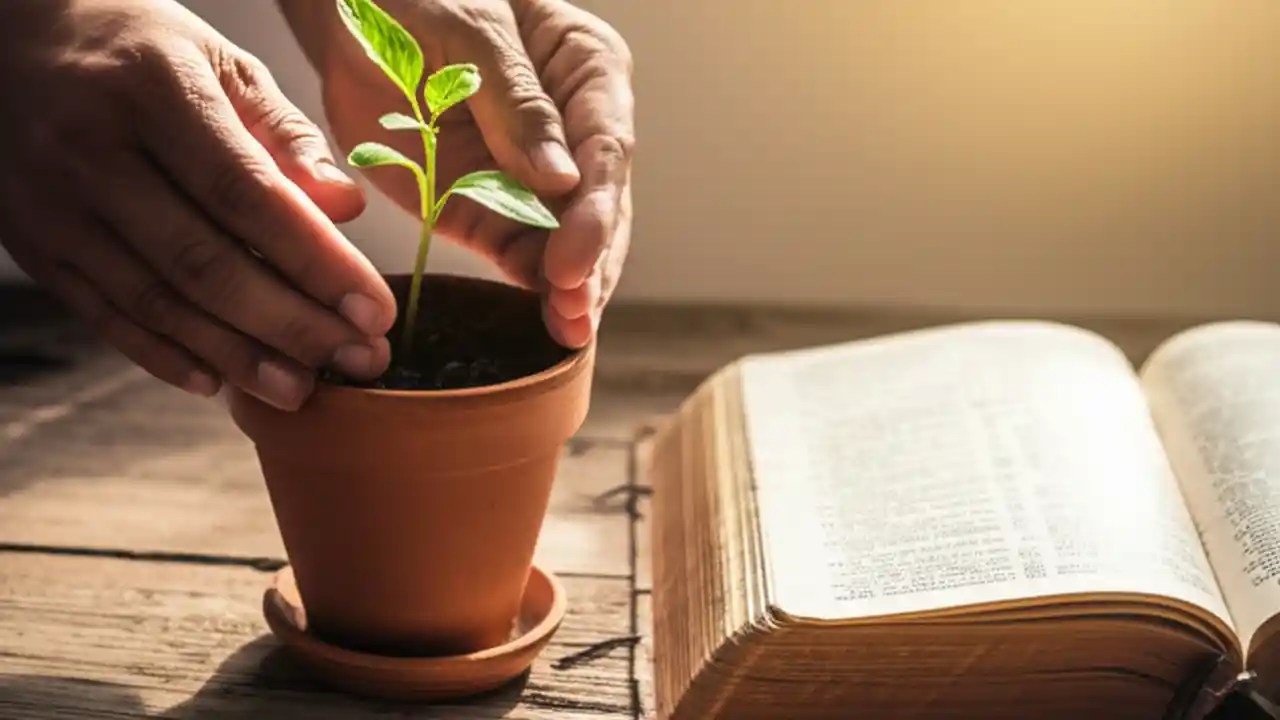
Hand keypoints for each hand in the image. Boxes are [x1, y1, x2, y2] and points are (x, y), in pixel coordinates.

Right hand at [0, 0, 398, 409]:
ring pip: (156, 301)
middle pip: (204, 262)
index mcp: (153, 90)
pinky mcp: (34, 246)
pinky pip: (103, 315)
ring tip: (302, 389)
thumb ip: (287, 133)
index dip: (316, 261)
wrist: (7, 43)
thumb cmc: (141, 51)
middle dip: (292, 324)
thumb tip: (346, 206)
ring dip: (237, 356)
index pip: (247, 193)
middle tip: (358, 360)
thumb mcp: (220, 62)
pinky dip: (163, 356)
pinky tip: (219, 382)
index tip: (375, 309)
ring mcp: (54, 205)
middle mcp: (93, 150)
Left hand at [286, 0, 632, 347]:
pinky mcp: (487, 207)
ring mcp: (533, 175)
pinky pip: (520, 253)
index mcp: (586, 70)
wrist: (346, 11)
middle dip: (592, 262)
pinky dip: (531, 288)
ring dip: (570, 288)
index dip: (596, 210)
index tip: (575, 260)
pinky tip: (544, 321)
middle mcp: (572, 130)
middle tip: (575, 311)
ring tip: (568, 331)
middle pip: (599, 204)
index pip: (606, 147)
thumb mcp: (467, 30)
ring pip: (568, 240)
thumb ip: (515, 102)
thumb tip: (560, 183)